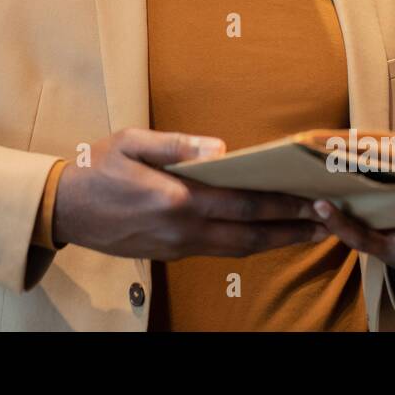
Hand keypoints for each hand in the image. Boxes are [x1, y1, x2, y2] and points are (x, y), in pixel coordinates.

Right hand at [53, 128, 325, 259]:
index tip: (311, 199)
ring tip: (308, 234)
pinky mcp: (172, 253)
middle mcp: (183, 229)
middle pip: (250, 236)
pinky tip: (264, 235)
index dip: (281, 204)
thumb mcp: (131, 141)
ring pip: (238, 249)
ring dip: (276, 242)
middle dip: (292, 230)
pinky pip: (219, 250)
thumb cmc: (98, 168)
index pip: (242, 204)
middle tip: (328, 225)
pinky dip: (249, 244)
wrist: (66, 210)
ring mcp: (178, 246)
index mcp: (176, 199)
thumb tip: (220, 148)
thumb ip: (177, 144)